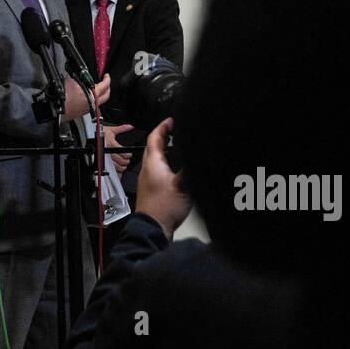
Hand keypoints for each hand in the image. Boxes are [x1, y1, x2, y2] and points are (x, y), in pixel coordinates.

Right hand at [64, 73, 110, 119]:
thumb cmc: (60, 96)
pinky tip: (88, 95)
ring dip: (101, 94)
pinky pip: (94, 105)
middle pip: (106, 95)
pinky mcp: (84, 112)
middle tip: (105, 82)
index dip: (107, 79)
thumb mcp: (70, 80)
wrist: (54, 108)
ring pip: (100, 101)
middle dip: (107, 88)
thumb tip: (80, 75)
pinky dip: (94, 100)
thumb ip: (78, 77)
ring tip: (98, 88)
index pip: (105, 85)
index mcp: (91, 93)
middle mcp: (93, 102)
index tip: (106, 76)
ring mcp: (89, 108)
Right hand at [102, 123, 133, 172]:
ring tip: (123, 166)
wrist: (89, 136)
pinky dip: (115, 172)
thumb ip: (122, 128)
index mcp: (111, 143)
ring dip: (121, 167)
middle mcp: (108, 151)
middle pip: (120, 160)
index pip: (122, 152)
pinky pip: (110, 170)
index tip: (129, 155)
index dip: (128, 154)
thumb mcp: (111, 130)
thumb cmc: (99, 133)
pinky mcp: (102, 162)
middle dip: (126, 161)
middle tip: (127, 160)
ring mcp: (104, 157)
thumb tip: (130, 126)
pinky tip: (117, 170)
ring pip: (116, 166)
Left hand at [135, 118, 191, 238]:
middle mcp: (147, 169)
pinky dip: (166, 163)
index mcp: (152, 163)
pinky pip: (158, 170)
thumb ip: (192, 167)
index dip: (163, 126)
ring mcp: (148, 180)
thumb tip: (201, 154)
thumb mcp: (184, 184)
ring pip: (155, 159)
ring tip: (178, 146)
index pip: (154, 137)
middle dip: (163, 136)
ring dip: (165, 150)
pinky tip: (177, 170)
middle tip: (174, 130)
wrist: (153, 228)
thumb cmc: (164, 207)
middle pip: (153, 147)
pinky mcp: (152, 190)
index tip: (171, 120)